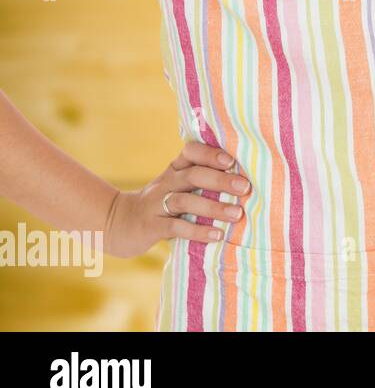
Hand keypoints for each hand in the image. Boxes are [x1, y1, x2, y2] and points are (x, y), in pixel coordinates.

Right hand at [103, 142, 249, 257]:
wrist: (117, 223)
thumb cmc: (160, 204)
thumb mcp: (176, 187)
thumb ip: (202, 181)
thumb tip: (245, 183)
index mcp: (174, 170)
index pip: (190, 153)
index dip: (210, 154)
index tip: (231, 161)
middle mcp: (165, 183)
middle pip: (193, 175)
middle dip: (220, 180)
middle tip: (245, 188)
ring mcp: (155, 204)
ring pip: (184, 201)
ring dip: (213, 207)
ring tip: (236, 214)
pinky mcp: (150, 226)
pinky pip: (174, 227)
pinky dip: (197, 231)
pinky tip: (216, 234)